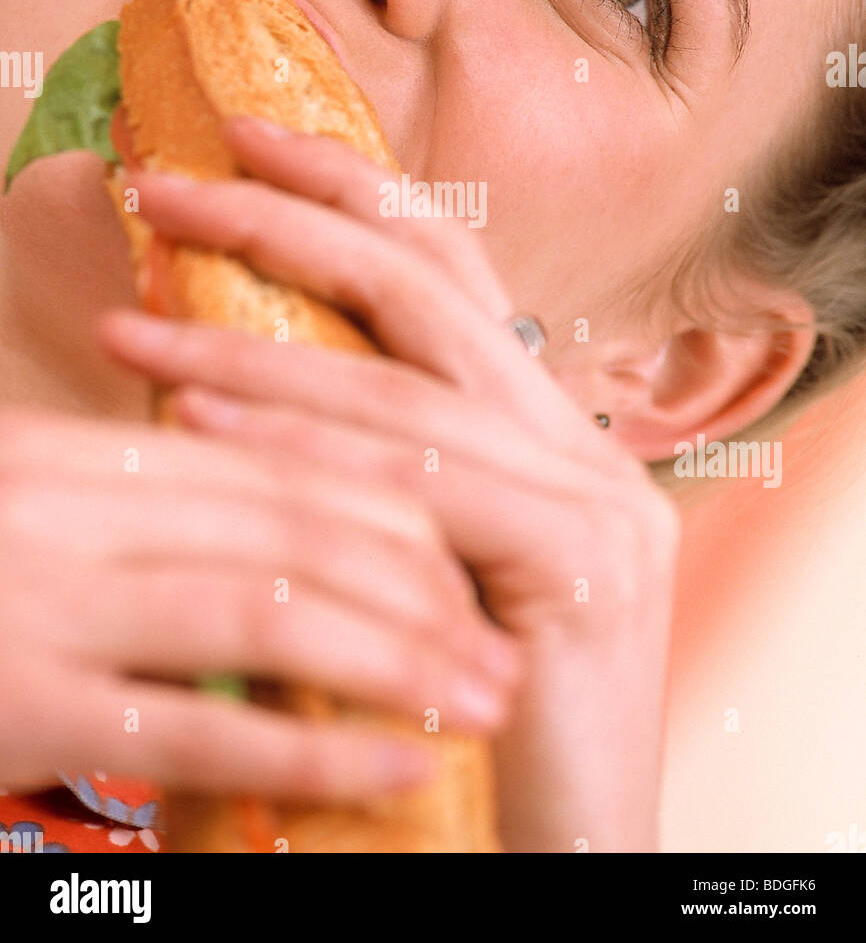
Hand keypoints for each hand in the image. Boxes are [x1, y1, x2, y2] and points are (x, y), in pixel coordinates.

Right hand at [0, 406, 517, 800]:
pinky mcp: (26, 710)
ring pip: (268, 611)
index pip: (267, 464)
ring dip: (399, 659)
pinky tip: (403, 768)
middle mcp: (58, 514)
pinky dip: (321, 751)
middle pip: (290, 526)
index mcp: (66, 458)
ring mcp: (40, 609)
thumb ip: (138, 521)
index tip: (465, 561)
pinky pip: (202, 732)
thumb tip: (282, 529)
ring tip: (481, 700)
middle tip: (499, 643)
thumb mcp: (32, 528)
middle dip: (419, 586)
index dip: (386, 513)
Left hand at [99, 117, 680, 851]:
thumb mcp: (405, 570)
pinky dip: (305, 436)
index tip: (247, 142)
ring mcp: (595, 501)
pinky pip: (424, 479)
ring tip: (130, 321)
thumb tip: (234, 382)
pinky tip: (203, 407)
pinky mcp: (582, 566)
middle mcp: (583, 447)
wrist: (557, 861)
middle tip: (172, 188)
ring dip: (252, 343)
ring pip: (405, 382)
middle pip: (429, 291)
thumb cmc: (461, 726)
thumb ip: (361, 480)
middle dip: (293, 224)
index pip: (450, 277)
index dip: (353, 194)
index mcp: (547, 434)